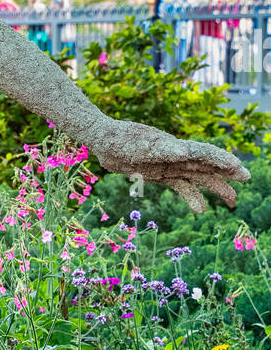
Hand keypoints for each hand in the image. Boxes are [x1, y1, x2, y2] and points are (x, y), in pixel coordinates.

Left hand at [90, 118, 248, 212]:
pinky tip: (201, 209)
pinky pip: (180, 186)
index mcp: (172, 146)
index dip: (219, 159)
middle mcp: (175, 155)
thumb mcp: (138, 146)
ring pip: (198, 177)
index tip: (236, 167)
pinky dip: (192, 197)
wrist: (103, 141)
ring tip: (233, 200)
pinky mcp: (161, 174)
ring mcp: (169, 165)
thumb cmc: (119, 140)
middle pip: (206, 164)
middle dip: (226, 171)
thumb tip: (184, 151)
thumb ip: (161, 150)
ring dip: (215, 187)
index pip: (201, 152)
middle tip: (246, 178)